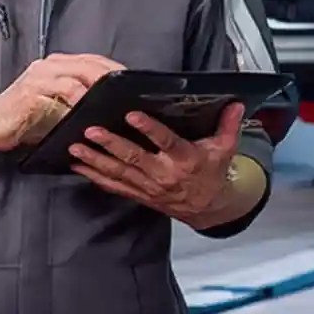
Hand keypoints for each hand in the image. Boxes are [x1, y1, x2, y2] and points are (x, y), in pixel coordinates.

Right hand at [0, 53, 124, 151]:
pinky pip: (62, 88)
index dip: (116, 70)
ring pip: (80, 71)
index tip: (134, 83)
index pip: (95, 61)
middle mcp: (50, 65)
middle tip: (131, 90)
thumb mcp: (58, 110)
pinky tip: (90, 106)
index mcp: (58, 67)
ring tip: (116, 97)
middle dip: (113, 75)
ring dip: (100, 84)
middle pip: (91, 63)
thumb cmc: (24, 120)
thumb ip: (79, 104)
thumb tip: (109, 110)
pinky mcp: (32, 88)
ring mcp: (41, 75)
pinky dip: (79, 96)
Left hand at [69, 102, 244, 223]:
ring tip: (76, 147)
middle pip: (134, 158)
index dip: (149, 129)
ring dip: (95, 160)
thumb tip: (237, 104)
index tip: (132, 115)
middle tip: (92, 131)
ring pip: (118, 172)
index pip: (165, 142)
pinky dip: (94, 176)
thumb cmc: (212, 173)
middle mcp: (164, 174)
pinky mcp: (139, 194)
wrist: (207, 208)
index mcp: (185, 159)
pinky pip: (114, 186)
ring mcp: (149, 186)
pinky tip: (78, 166)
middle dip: (111, 144)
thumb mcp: (225, 149)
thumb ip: (229, 125)